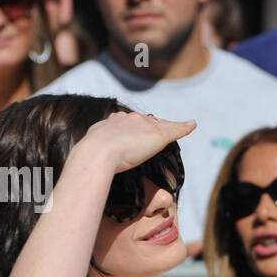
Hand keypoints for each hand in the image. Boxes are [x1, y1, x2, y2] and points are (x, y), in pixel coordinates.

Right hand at [79, 111, 195, 175]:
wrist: (97, 152)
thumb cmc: (90, 155)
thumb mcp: (90, 148)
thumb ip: (93, 148)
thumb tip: (84, 157)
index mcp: (114, 121)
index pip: (131, 121)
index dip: (138, 126)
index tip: (140, 131)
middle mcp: (131, 119)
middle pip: (149, 121)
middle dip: (157, 124)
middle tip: (166, 128)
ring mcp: (145, 126)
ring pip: (163, 125)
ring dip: (173, 126)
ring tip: (185, 126)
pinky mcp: (157, 136)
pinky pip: (175, 130)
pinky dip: (184, 127)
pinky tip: (192, 125)